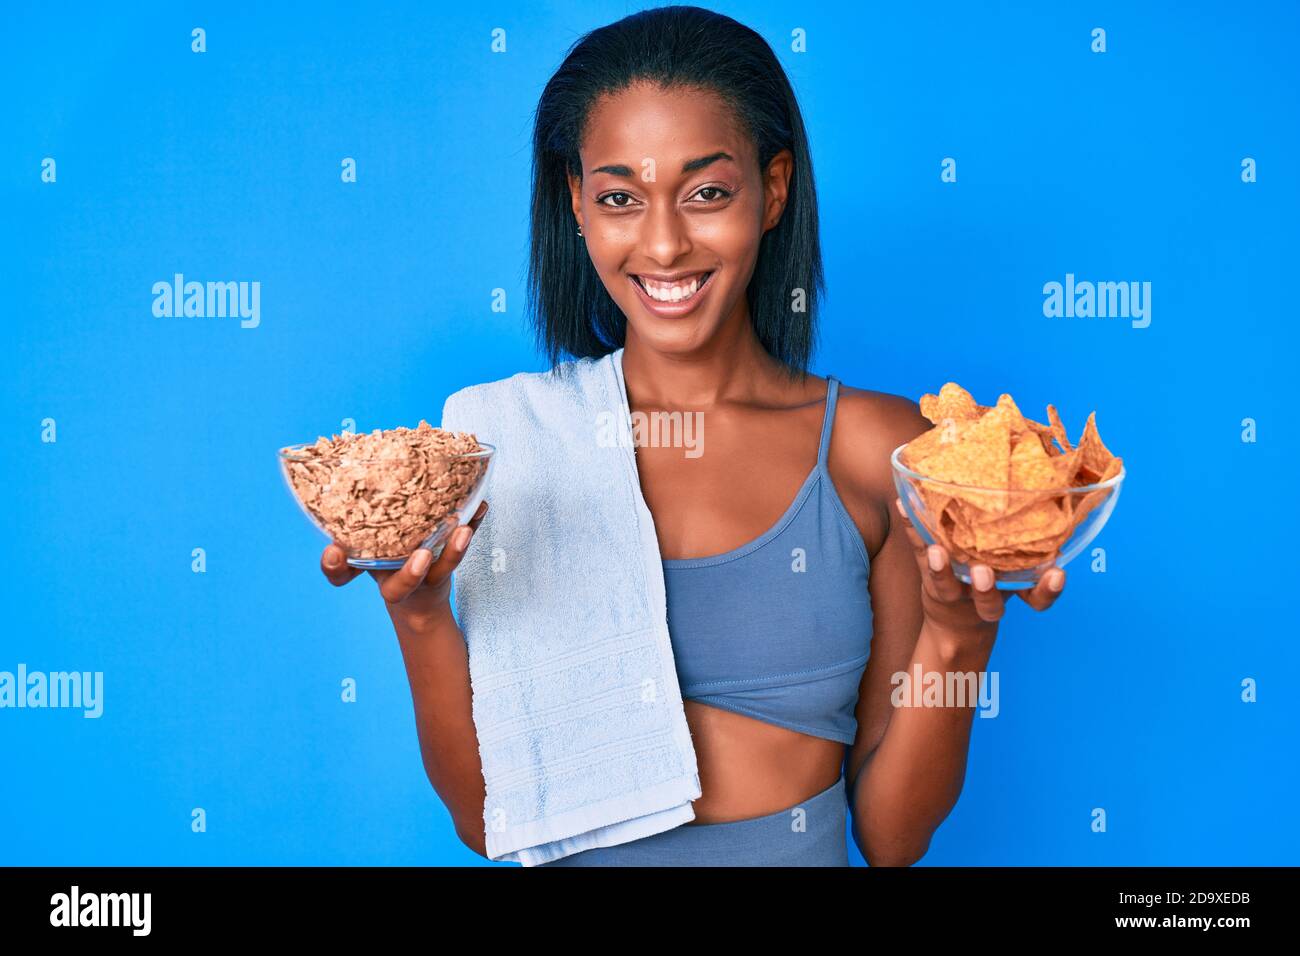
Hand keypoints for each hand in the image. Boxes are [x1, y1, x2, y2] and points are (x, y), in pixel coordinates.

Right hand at [320, 500, 488, 629]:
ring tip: (462, 531)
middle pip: (401, 586)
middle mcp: (397, 580)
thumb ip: (348, 546)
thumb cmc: (386, 565)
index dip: (335, 567)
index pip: (343, 574)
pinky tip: (481, 507)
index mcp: (369, 570)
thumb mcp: (363, 554)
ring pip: (440, 572)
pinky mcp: (446, 569)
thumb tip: (340, 524)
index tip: (333, 551)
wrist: (417, 601)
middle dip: (410, 573)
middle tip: (423, 556)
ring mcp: (425, 577)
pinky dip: (473, 526)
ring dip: (453, 552)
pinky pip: (461, 550)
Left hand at [893, 497, 1064, 641]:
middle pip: (988, 602)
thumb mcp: (1018, 572)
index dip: (1048, 590)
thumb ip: (1034, 554)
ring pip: (947, 587)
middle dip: (985, 590)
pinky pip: (919, 554)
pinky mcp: (928, 576)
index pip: (1036, 597)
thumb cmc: (993, 582)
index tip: (1057, 575)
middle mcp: (981, 595)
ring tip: (935, 551)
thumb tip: (1051, 506)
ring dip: (940, 570)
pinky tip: (903, 508)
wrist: (955, 619)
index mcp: (1011, 591)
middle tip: (983, 573)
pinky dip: (911, 530)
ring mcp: (953, 589)